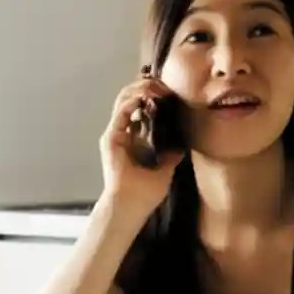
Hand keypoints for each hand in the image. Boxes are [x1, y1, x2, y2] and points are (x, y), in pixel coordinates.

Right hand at [99, 77, 185, 216]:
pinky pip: (121, 111)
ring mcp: (115, 134)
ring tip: (158, 88)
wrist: (131, 207)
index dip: (152, 95)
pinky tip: (148, 97)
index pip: (139, 107)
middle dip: (147, 87)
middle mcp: (121, 133)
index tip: (169, 92)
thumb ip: (170, 157)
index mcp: (132, 139)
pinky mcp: (111, 137)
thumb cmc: (145, 194)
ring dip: (141, 89)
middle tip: (165, 86)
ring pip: (124, 99)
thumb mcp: (165, 171)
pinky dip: (134, 100)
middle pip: (130, 98)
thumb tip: (182, 147)